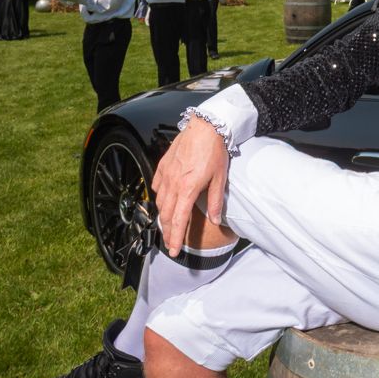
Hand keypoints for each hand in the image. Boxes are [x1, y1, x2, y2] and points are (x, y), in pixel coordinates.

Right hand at [150, 117, 228, 255]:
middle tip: (170, 244)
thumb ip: (216, 200)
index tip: (173, 251)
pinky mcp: (163, 165)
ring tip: (167, 226)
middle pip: (166, 215)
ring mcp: (166, 174)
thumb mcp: (220, 178)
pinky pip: (157, 187)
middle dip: (167, 232)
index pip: (179, 220)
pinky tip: (164, 201)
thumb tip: (215, 220)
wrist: (205, 126)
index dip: (175, 238)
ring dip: (163, 217)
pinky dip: (159, 198)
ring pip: (160, 202)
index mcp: (188, 189)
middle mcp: (173, 184)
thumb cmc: (215, 151)